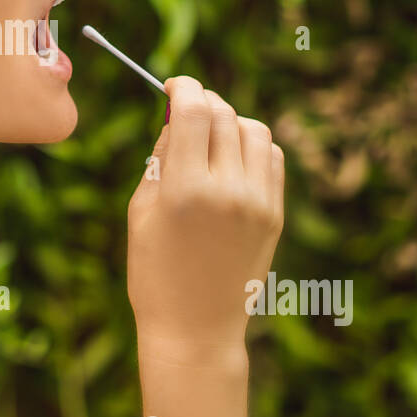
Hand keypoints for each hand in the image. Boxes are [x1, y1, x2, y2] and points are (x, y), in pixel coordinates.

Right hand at [127, 76, 284, 354]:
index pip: (195, 110)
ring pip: (253, 129)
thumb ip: (161, 158)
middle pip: (224, 115)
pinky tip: (232, 159)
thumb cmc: (154, 272)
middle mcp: (228, 191)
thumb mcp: (141, 210)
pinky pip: (271, 157)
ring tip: (210, 139)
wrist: (195, 330)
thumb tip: (177, 116)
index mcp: (186, 190)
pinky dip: (252, 146)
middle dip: (203, 103)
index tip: (172, 86)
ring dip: (230, 122)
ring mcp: (257, 203)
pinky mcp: (275, 215)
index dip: (183, 87)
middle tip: (186, 110)